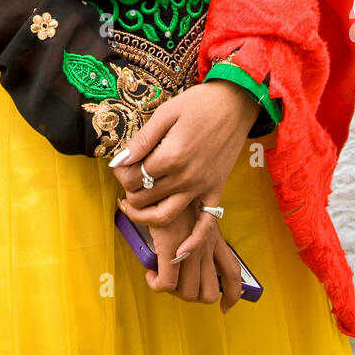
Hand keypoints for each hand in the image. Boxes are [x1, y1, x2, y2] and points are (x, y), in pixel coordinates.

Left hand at [110, 80, 260, 227]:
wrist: (235, 103)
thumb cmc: (198, 104)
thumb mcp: (166, 113)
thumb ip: (142, 139)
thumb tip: (120, 160)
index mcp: (171, 156)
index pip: (134, 177)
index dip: (121, 173)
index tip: (119, 165)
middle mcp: (186, 177)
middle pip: (145, 197)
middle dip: (129, 192)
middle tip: (124, 181)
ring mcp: (202, 187)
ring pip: (166, 215)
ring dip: (145, 216)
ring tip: (133, 207)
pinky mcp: (216, 190)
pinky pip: (206, 223)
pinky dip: (193, 242)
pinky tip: (179, 251)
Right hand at [121, 197, 244, 313]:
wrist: (165, 180)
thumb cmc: (176, 191)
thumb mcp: (194, 210)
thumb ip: (196, 227)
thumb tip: (185, 244)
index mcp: (214, 238)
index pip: (232, 274)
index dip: (233, 296)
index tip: (226, 307)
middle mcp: (206, 248)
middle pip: (209, 292)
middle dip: (193, 296)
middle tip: (178, 284)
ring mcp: (190, 250)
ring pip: (189, 292)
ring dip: (175, 291)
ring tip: (163, 277)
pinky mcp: (171, 250)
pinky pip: (167, 283)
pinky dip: (157, 284)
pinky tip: (150, 274)